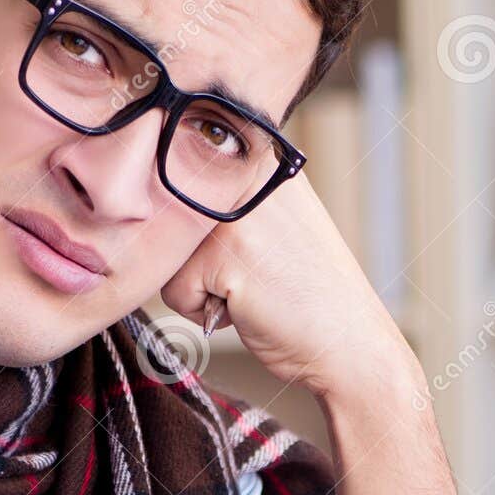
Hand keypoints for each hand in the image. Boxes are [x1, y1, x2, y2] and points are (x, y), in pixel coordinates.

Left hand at [159, 170, 414, 400]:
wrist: (348, 340)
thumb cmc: (303, 288)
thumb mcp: (265, 219)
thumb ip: (218, 196)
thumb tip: (146, 193)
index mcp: (256, 154)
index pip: (177, 182)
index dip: (195, 230)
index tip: (236, 249)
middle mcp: (244, 171)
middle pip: (166, 220)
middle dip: (196, 260)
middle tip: (252, 273)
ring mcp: (234, 210)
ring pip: (167, 255)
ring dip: (197, 286)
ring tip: (251, 288)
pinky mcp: (224, 253)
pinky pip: (174, 290)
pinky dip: (203, 312)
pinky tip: (250, 305)